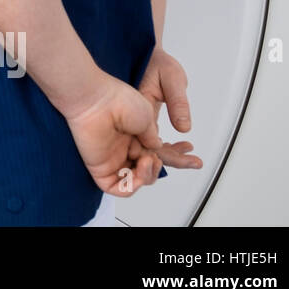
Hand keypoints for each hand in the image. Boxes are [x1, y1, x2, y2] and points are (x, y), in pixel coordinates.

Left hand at [64, 71, 165, 196]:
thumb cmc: (117, 101)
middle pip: (148, 169)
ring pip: (136, 181)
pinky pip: (118, 188)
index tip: (192, 156)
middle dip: (162, 168)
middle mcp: (124, 147)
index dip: (175, 158)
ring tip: (148, 159)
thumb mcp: (147, 117)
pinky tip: (139, 169)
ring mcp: (112, 158)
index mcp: (135, 135)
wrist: (96, 100)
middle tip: (164, 158)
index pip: (156, 153)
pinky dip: (132, 185)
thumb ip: (153, 138)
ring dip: (148, 175)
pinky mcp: (100, 167)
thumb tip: (156, 148)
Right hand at [137, 47, 202, 169]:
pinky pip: (152, 140)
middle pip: (147, 148)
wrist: (150, 57)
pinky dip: (168, 148)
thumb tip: (183, 126)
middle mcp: (135, 117)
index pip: (146, 139)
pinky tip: (183, 148)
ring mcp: (138, 120)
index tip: (185, 159)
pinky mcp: (144, 121)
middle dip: (171, 159)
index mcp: (138, 106)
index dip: (163, 154)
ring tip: (193, 159)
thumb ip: (178, 102)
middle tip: (194, 162)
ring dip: (171, 156)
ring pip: (149, 147)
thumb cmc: (158, 63)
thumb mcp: (173, 78)